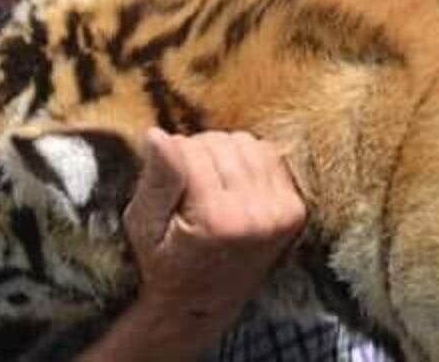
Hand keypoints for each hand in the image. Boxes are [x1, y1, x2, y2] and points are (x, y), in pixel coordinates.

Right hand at [75, 128, 306, 361]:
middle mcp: (256, 215)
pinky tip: (234, 191)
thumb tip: (158, 134)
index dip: (170, 161)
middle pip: (219, 141)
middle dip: (197, 156)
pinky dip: (248, 162)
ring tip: (211, 191)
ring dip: (224, 156)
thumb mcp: (144, 227)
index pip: (188, 149)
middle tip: (189, 193)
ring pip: (244, 142)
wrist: (202, 303)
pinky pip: (268, 154)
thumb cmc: (165, 263)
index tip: (169, 192)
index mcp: (217, 219)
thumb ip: (156, 181)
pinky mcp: (294, 210)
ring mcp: (279, 213)